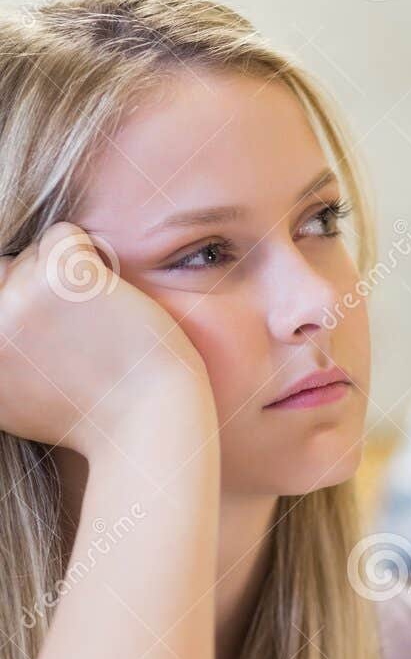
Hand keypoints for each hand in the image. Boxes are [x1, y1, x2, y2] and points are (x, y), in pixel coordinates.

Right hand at [0, 221, 212, 458]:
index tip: (60, 326)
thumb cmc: (96, 412)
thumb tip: (0, 317)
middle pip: (7, 270)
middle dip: (41, 286)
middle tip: (85, 327)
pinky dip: (89, 253)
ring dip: (68, 272)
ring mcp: (21, 301)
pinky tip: (111, 291)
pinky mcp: (61, 277)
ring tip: (100, 319)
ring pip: (35, 252)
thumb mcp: (19, 398)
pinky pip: (64, 236)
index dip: (23, 301)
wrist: (147, 422)